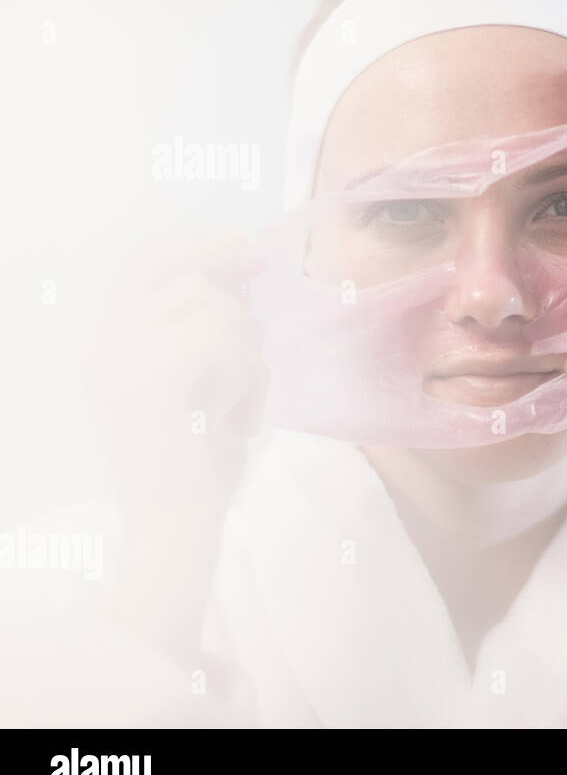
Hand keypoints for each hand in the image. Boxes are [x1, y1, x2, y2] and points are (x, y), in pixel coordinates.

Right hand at [81, 235, 267, 658]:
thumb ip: (207, 327)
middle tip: (260, 262)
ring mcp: (118, 355)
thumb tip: (240, 269)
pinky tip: (239, 418)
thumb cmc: (196, 462)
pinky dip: (247, 377)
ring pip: (210, 307)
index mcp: (104, 345)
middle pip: (167, 265)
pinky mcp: (151, 372)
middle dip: (220, 264)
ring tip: (240, 404)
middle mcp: (99, 343)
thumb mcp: (200, 381)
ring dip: (244, 351)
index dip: (195, 246)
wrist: (175, 528)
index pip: (141, 265)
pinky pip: (220, 339)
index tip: (243, 246)